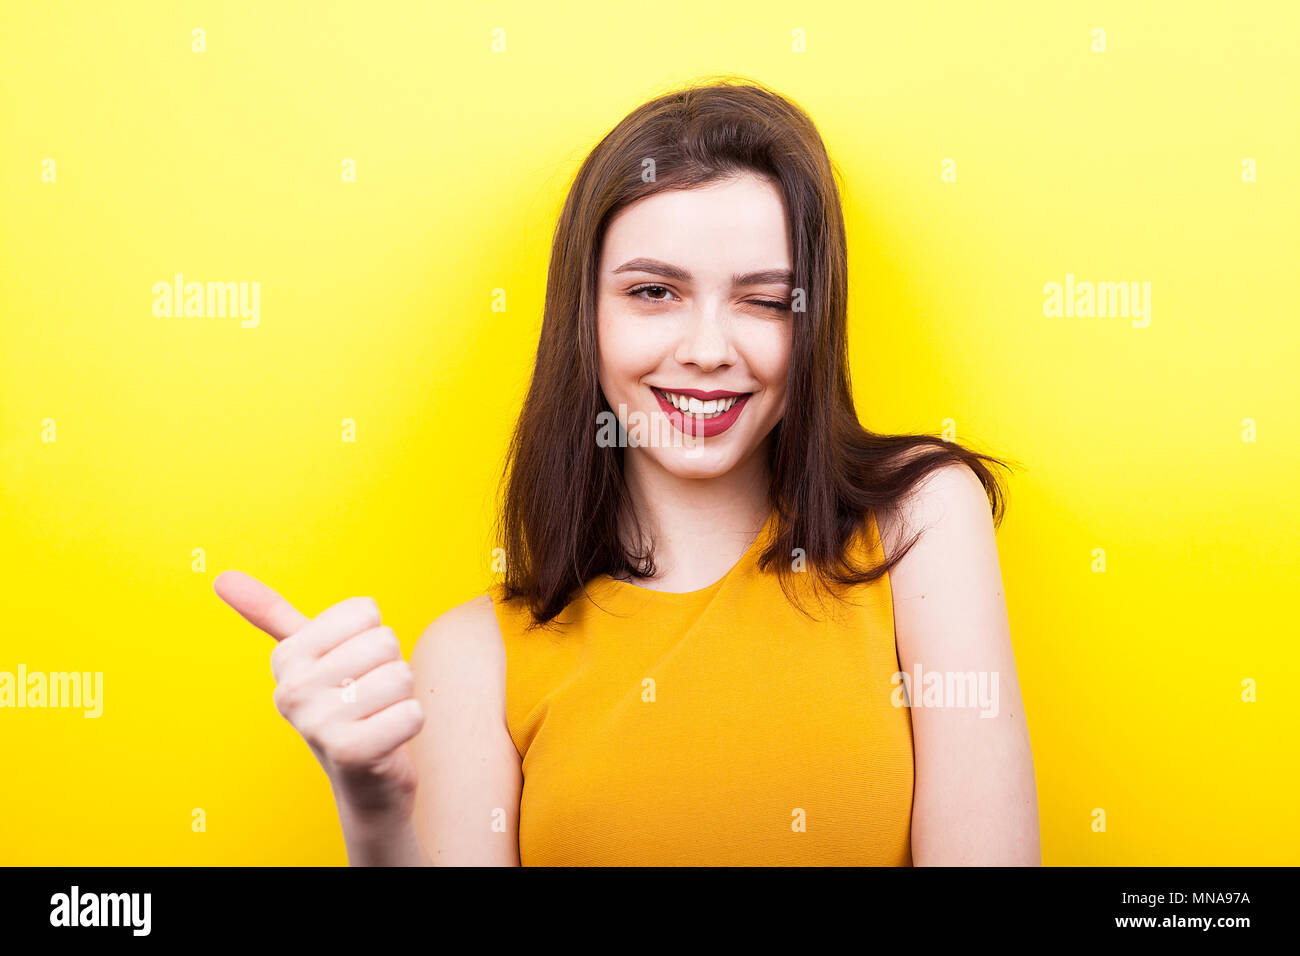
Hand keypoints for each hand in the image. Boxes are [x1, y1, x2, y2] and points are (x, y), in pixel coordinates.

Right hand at [213, 570, 424, 817]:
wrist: (363, 778)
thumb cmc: (344, 705)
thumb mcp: (307, 657)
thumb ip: (271, 615)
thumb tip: (221, 577)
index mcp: (286, 658)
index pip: (365, 611)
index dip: (372, 635)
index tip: (352, 665)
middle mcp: (291, 690)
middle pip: (385, 641)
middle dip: (390, 667)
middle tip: (368, 695)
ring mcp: (317, 724)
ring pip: (401, 675)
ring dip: (401, 696)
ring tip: (377, 715)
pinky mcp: (350, 753)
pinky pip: (411, 713)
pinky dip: (410, 723)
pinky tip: (387, 739)